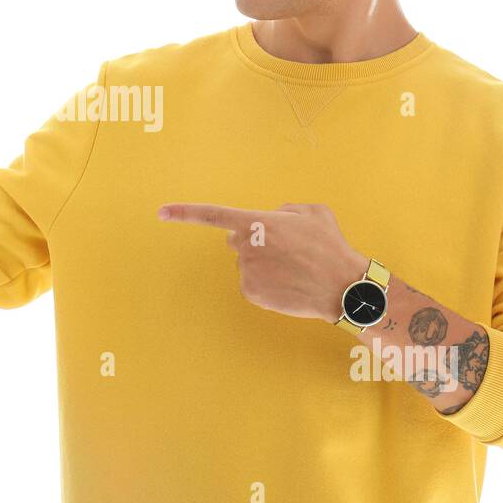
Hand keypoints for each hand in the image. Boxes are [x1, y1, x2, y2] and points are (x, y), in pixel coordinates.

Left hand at [157, 201, 369, 320]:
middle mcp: (245, 245)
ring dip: (265, 264)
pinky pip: (252, 283)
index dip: (184, 212)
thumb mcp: (313, 212)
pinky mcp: (250, 292)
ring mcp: (246, 271)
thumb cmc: (330, 246)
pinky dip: (267, 284)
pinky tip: (288, 284)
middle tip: (288, 250)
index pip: (212, 214)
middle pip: (237, 240)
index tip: (160, 212)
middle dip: (255, 242)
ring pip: (247, 263)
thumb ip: (286, 209)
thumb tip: (274, 217)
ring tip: (295, 268)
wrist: (342, 286)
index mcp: (257, 222)